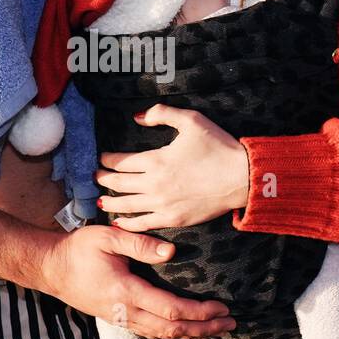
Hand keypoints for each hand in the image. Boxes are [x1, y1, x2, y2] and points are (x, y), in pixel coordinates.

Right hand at [39, 223, 236, 338]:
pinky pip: (151, 332)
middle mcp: (125, 312)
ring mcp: (120, 319)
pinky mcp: (117, 319)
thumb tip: (171, 252)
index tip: (222, 307)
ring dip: (192, 333)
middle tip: (230, 324)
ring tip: (215, 328)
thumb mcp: (106, 237)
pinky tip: (186, 329)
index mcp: (126, 292)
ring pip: (162, 335)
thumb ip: (139, 243)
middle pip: (172, 329)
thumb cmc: (78, 249)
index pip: (171, 310)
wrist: (50, 269)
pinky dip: (173, 333)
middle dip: (204, 328)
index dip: (199, 312)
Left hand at [95, 104, 249, 229]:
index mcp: (155, 160)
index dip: (107, 160)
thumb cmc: (218, 146)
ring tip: (100, 200)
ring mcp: (162, 205)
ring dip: (110, 202)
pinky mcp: (173, 220)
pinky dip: (127, 223)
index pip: (120, 162)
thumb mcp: (191, 120)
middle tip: (96, 177)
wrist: (242, 177)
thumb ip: (161, 113)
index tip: (102, 159)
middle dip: (104, 179)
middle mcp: (154, 184)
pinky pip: (143, 224)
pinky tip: (118, 222)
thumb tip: (137, 116)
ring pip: (126, 206)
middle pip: (119, 184)